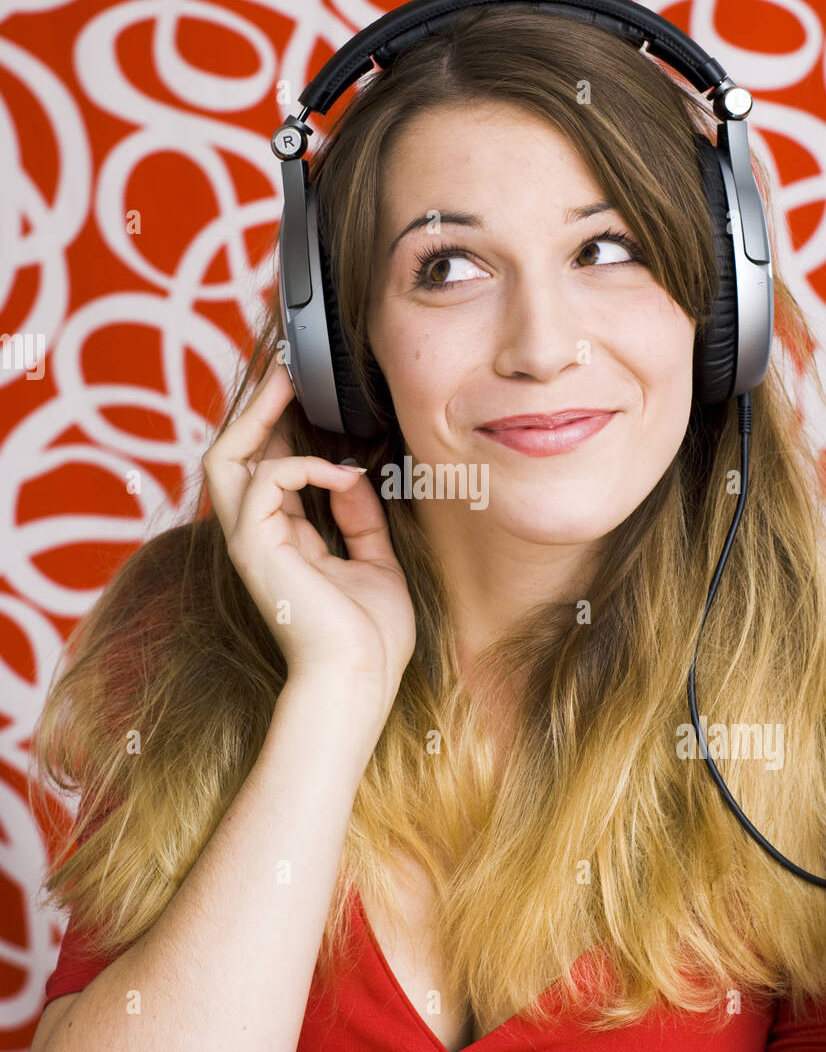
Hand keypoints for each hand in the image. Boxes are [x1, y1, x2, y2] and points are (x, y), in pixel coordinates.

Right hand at [201, 354, 415, 716]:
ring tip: (290, 384)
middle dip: (256, 409)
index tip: (306, 394)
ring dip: (259, 415)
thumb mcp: (374, 562)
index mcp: (282, 542)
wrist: (358, 679)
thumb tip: (352, 475)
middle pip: (231, 456)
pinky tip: (339, 473)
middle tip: (287, 372)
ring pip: (226, 458)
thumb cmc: (368, 637)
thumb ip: (360, 519)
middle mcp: (257, 537)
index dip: (282, 429)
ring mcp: (250, 541)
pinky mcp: (255, 546)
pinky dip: (304, 465)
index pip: (267, 471)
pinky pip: (267, 478)